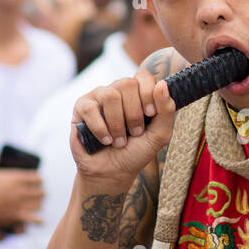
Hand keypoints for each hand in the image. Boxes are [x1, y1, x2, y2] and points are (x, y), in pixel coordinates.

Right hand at [0, 155, 44, 232]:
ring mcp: (21, 205)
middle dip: (40, 192)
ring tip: (36, 205)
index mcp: (15, 178)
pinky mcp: (17, 217)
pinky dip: (38, 220)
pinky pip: (35, 219)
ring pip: (39, 205)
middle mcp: (21, 191)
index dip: (39, 179)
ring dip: (38, 204)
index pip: (37, 177)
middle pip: (41, 192)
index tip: (38, 181)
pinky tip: (39, 221)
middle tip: (38, 193)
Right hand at [71, 70, 175, 187]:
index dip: (148, 93)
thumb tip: (162, 84)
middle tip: (134, 132)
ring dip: (117, 123)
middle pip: (127, 83)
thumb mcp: (159, 134)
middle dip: (134, 113)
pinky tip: (105, 140)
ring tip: (119, 140)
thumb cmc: (136, 151)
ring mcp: (99, 97)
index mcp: (138, 93)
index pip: (143, 76)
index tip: (150, 114)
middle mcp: (118, 91)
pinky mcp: (81, 107)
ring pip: (110, 95)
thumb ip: (166, 110)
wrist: (113, 172)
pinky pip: (90, 108)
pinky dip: (100, 128)